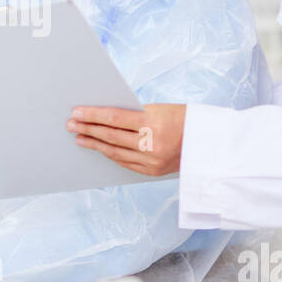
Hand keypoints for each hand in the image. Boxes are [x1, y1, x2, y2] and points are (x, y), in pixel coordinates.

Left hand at [66, 103, 186, 176]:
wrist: (210, 143)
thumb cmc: (184, 119)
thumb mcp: (160, 109)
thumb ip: (135, 114)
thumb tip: (105, 117)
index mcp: (153, 123)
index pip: (114, 118)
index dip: (92, 115)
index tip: (76, 112)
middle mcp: (151, 144)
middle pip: (111, 136)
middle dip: (88, 129)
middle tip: (71, 124)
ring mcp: (151, 160)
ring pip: (115, 152)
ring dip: (95, 144)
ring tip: (80, 138)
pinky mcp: (152, 171)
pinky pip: (125, 163)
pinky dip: (111, 155)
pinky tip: (100, 148)